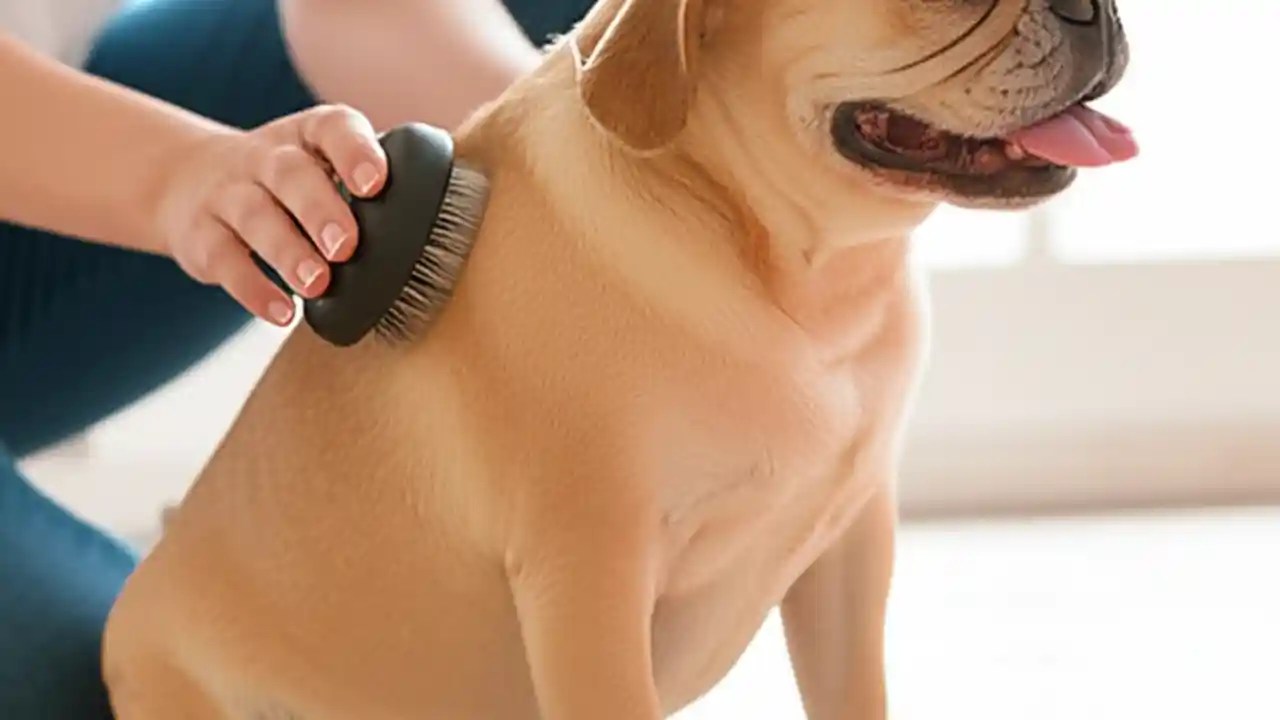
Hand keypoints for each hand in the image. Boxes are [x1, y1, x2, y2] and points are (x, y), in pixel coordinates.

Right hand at [153, 104, 387, 325]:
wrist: (188, 181)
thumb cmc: (290, 184)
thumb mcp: (323, 166)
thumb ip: (373, 187)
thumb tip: (454, 219)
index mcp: (309, 136)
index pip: (332, 128)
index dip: (355, 152)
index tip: (378, 183)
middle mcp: (266, 158)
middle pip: (291, 174)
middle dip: (321, 208)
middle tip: (348, 246)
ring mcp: (228, 194)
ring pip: (255, 215)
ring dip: (288, 251)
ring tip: (318, 283)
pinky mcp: (201, 235)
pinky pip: (223, 259)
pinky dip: (252, 289)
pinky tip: (280, 312)